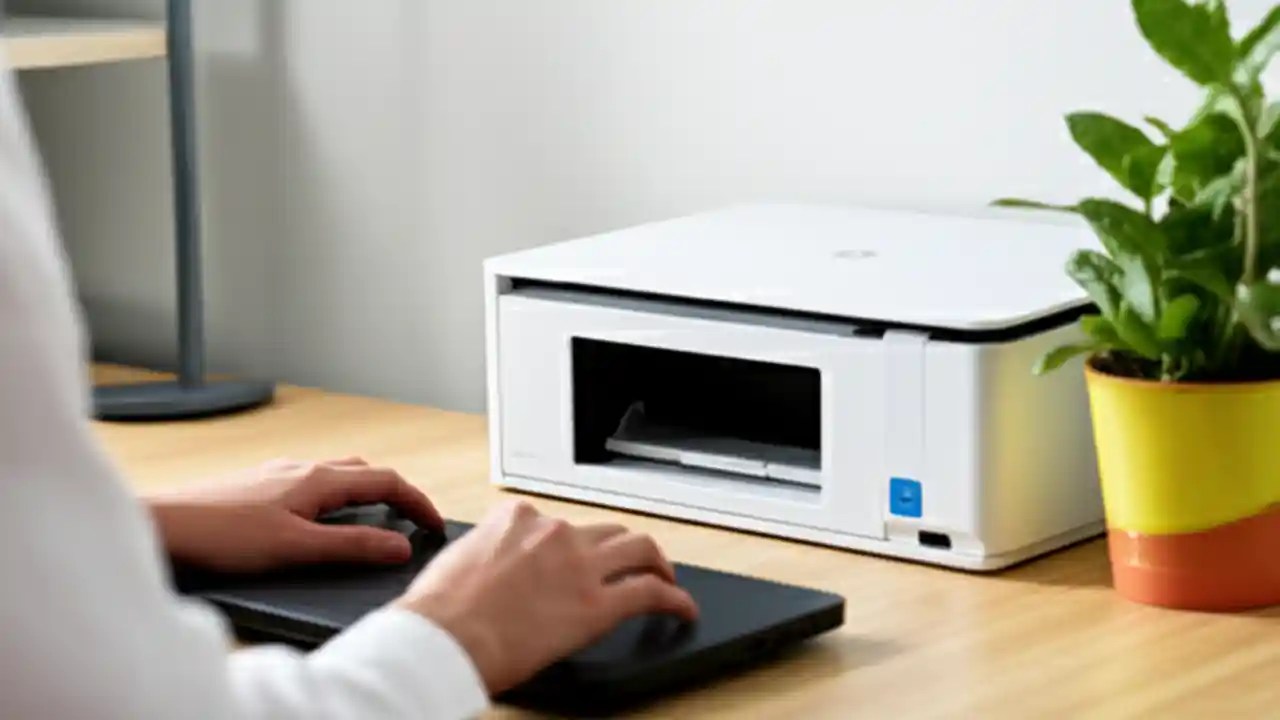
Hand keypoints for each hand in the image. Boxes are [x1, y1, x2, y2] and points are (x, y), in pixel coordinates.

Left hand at [147, 457, 442, 572]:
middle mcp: (302, 468)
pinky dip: (334, 496)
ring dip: (365, 491)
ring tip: (374, 519)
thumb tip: (399, 545)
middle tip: (411, 519)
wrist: (162, 524)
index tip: (434, 524)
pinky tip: (319, 518)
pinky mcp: (258, 486)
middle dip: (395, 492)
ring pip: (337, 474)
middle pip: (365, 471)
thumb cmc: (221, 534)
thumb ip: (351, 546)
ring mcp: (278, 474)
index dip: (417, 501)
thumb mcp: (296, 548)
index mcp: (318, 479)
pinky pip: (312, 482)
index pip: (387, 481)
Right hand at [395, 499, 698, 693]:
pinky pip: (650, 593)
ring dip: (655, 561)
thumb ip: (487, 554)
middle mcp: (554, 533)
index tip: (572, 557)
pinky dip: (674, 599)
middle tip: (630, 561)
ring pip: (638, 549)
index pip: (555, 521)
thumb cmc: (438, 613)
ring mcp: (580, 565)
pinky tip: (682, 608)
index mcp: (516, 519)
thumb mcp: (457, 561)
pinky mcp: (598, 605)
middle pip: (605, 530)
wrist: (443, 638)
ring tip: (664, 576)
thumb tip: (490, 568)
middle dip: (620, 546)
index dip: (570, 543)